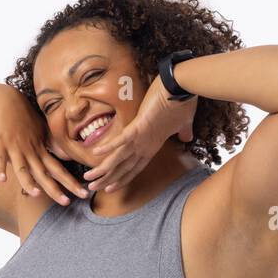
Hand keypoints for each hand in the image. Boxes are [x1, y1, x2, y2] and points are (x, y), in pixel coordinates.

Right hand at [0, 86, 87, 203]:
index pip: (58, 169)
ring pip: (22, 168)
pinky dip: (0, 168)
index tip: (83, 194)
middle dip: (55, 189)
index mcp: (40, 149)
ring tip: (36, 194)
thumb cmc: (23, 116)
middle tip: (67, 203)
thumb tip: (68, 157)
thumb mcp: (40, 130)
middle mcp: (29, 150)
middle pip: (43, 174)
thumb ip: (52, 145)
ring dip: (28, 182)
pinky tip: (2, 180)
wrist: (3, 98)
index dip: (70, 182)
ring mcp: (14, 147)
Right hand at [82, 76, 197, 193]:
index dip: (122, 178)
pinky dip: (109, 146)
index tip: (110, 187)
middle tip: (92, 188)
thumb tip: (187, 136)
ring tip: (89, 178)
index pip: (135, 167)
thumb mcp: (183, 121)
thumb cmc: (184, 103)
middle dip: (107, 179)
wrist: (185, 88)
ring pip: (119, 158)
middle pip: (123, 168)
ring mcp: (142, 138)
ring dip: (103, 168)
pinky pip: (122, 139)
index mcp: (153, 146)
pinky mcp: (139, 126)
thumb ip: (183, 131)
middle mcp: (146, 146)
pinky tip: (96, 153)